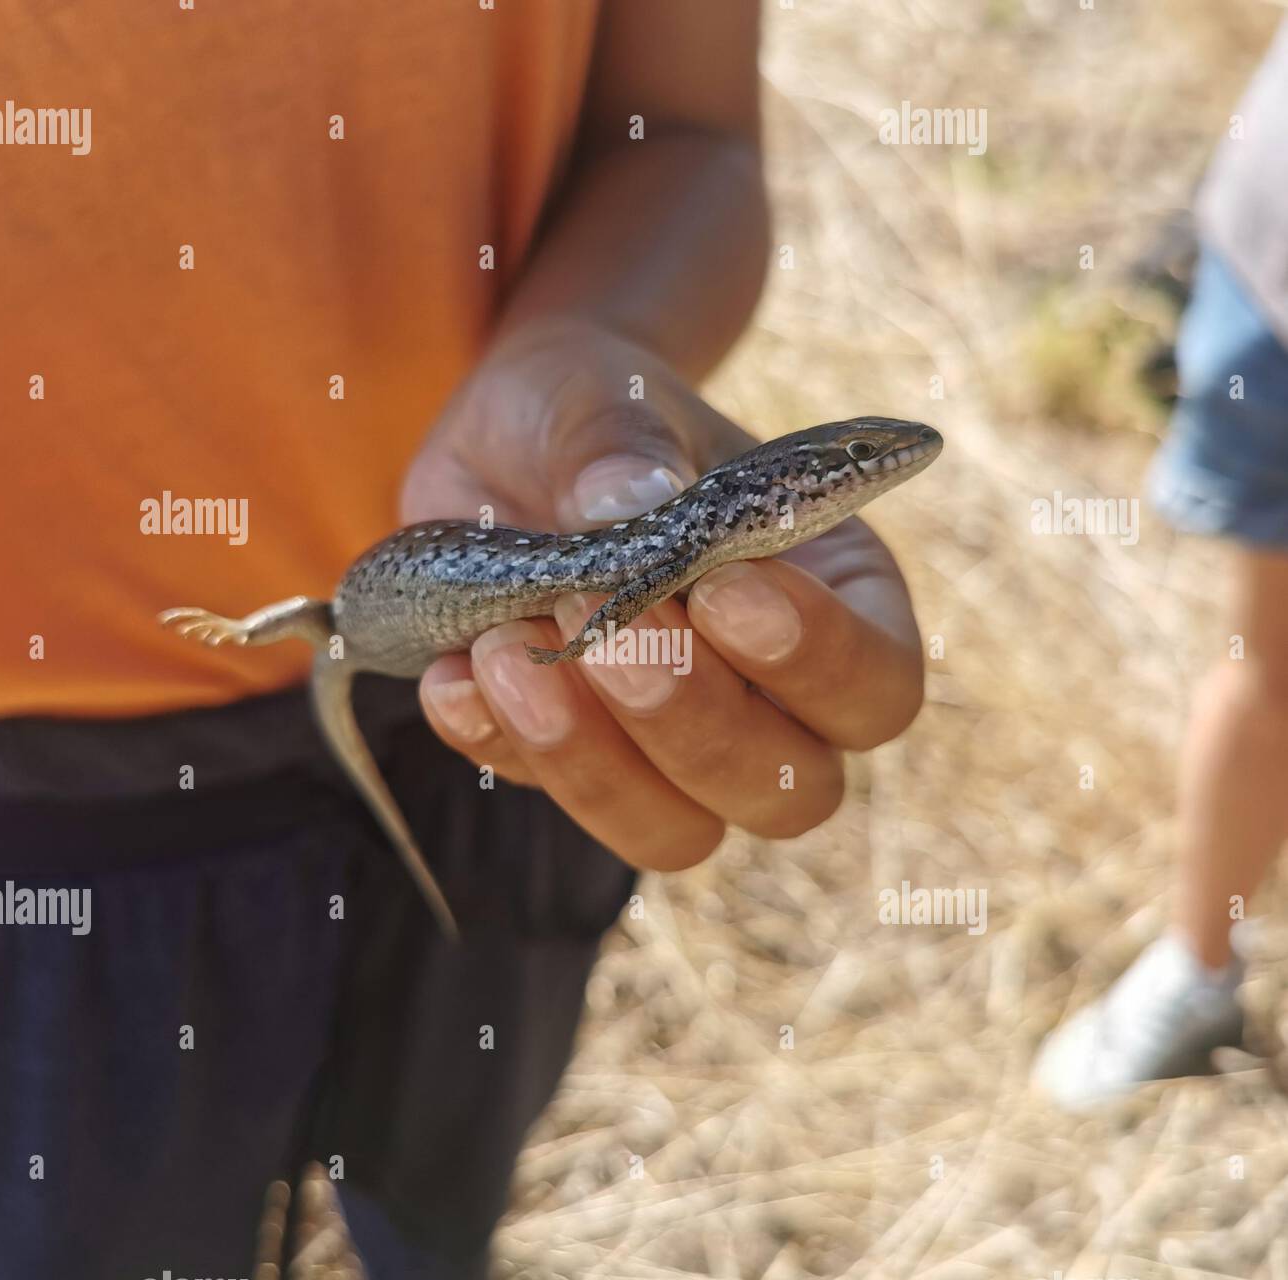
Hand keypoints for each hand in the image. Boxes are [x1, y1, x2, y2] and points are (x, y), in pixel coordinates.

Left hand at [403, 318, 923, 870]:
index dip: (818, 660)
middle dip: (695, 722)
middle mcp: (771, 700)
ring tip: (505, 650)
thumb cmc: (593, 413)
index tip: (720, 587)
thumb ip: (622, 442)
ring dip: (593, 761)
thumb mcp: (602, 396)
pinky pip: (555, 800)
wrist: (505, 447)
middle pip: (790, 791)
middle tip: (605, 630)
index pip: (876, 684)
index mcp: (832, 600)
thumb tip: (627, 502)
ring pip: (677, 833)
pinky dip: (500, 747)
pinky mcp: (578, 763)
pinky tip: (453, 673)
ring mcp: (673, 751)